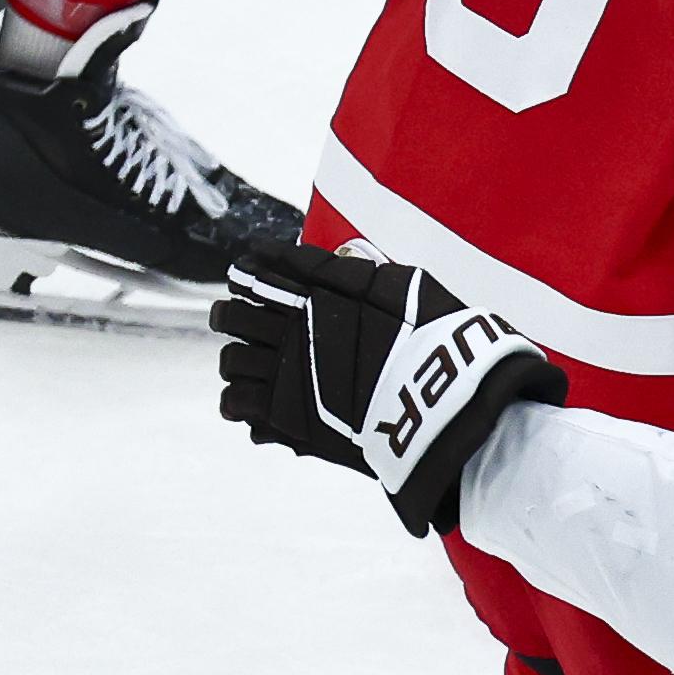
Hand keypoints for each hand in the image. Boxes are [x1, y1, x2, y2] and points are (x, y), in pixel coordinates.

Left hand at [212, 242, 559, 538]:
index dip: (251, 272)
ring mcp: (284, 372)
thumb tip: (338, 259)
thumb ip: (361, 273)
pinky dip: (240, 403)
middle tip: (241, 322)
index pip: (261, 270)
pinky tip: (256, 406)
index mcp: (316, 291)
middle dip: (233, 316)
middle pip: (232, 315)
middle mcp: (291, 328)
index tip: (247, 275)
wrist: (442, 398)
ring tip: (251, 368)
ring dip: (237, 361)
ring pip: (231, 360)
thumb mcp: (406, 285)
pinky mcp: (284, 415)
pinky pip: (236, 404)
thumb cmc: (436, 338)